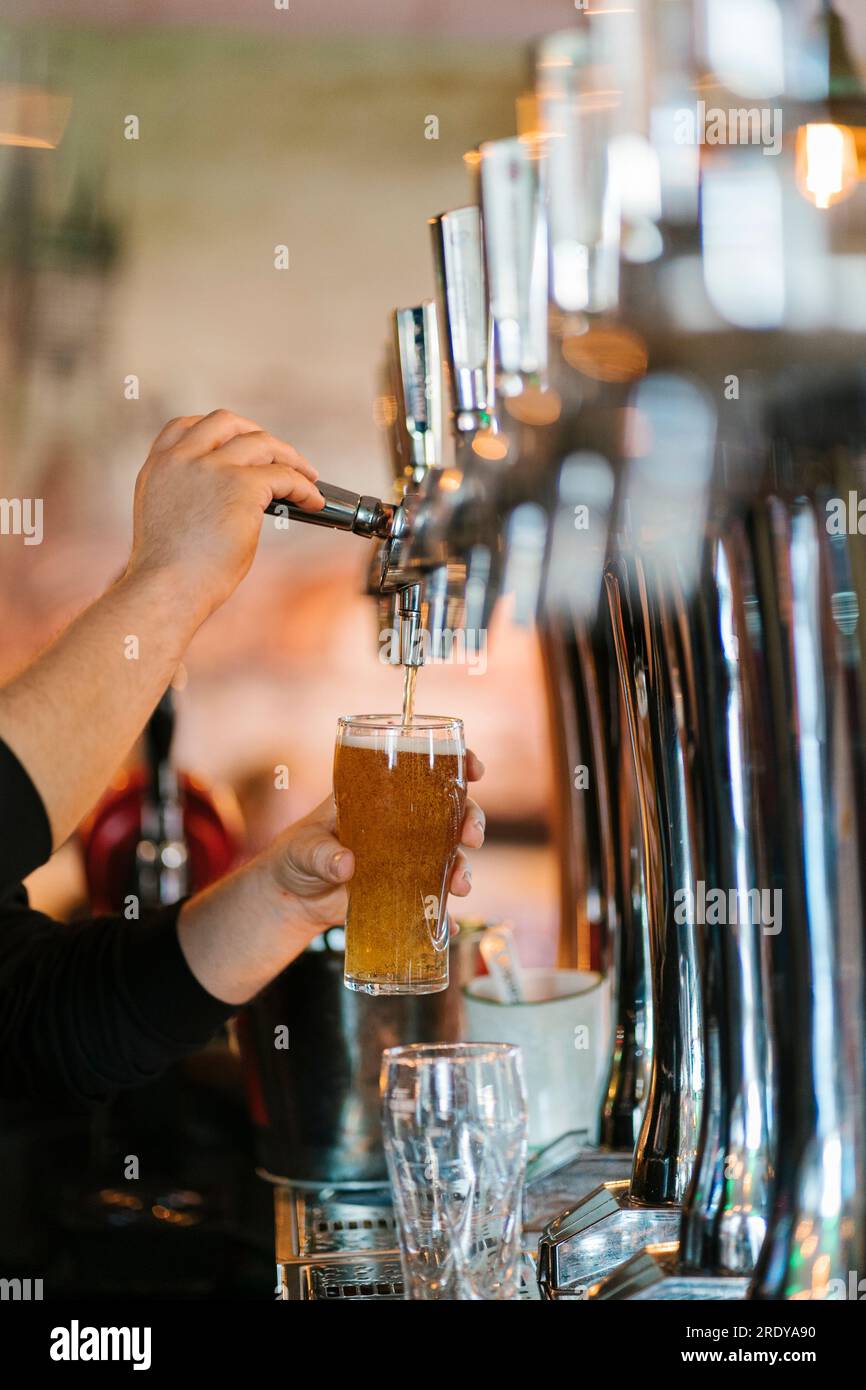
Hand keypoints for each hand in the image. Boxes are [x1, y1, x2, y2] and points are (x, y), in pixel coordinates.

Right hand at [126, 410, 324, 622]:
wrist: (167, 590)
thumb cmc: (169, 573)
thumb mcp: (169, 519)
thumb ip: (189, 495)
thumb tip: (231, 498)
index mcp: (158, 467)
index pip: (185, 427)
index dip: (217, 431)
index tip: (238, 441)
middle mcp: (181, 459)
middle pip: (226, 422)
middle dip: (257, 433)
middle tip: (278, 456)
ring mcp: (211, 468)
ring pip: (261, 443)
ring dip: (289, 458)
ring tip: (307, 477)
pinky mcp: (241, 486)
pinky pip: (284, 476)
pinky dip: (304, 487)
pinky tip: (312, 501)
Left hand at [263, 749, 486, 932]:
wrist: (292, 898)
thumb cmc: (296, 856)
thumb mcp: (303, 848)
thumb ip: (321, 854)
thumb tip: (346, 865)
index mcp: (380, 796)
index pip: (424, 770)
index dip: (456, 763)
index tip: (473, 769)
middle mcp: (403, 825)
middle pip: (451, 813)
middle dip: (471, 820)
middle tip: (470, 837)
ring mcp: (408, 859)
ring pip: (451, 856)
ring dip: (463, 868)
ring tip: (459, 885)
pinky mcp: (404, 892)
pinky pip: (432, 900)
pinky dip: (444, 913)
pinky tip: (448, 923)